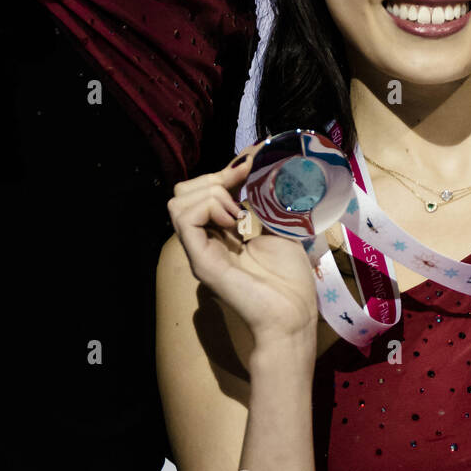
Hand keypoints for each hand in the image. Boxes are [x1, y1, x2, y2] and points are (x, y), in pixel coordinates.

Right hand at [166, 146, 318, 345]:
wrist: (292, 312)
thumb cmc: (290, 274)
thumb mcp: (277, 222)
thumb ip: (262, 196)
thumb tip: (255, 158)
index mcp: (219, 229)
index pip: (201, 188)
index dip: (223, 172)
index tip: (251, 167)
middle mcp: (204, 238)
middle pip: (182, 191)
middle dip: (212, 179)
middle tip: (241, 192)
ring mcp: (199, 250)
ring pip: (177, 201)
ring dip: (211, 195)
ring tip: (238, 214)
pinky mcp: (200, 260)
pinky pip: (184, 218)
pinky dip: (209, 208)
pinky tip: (234, 223)